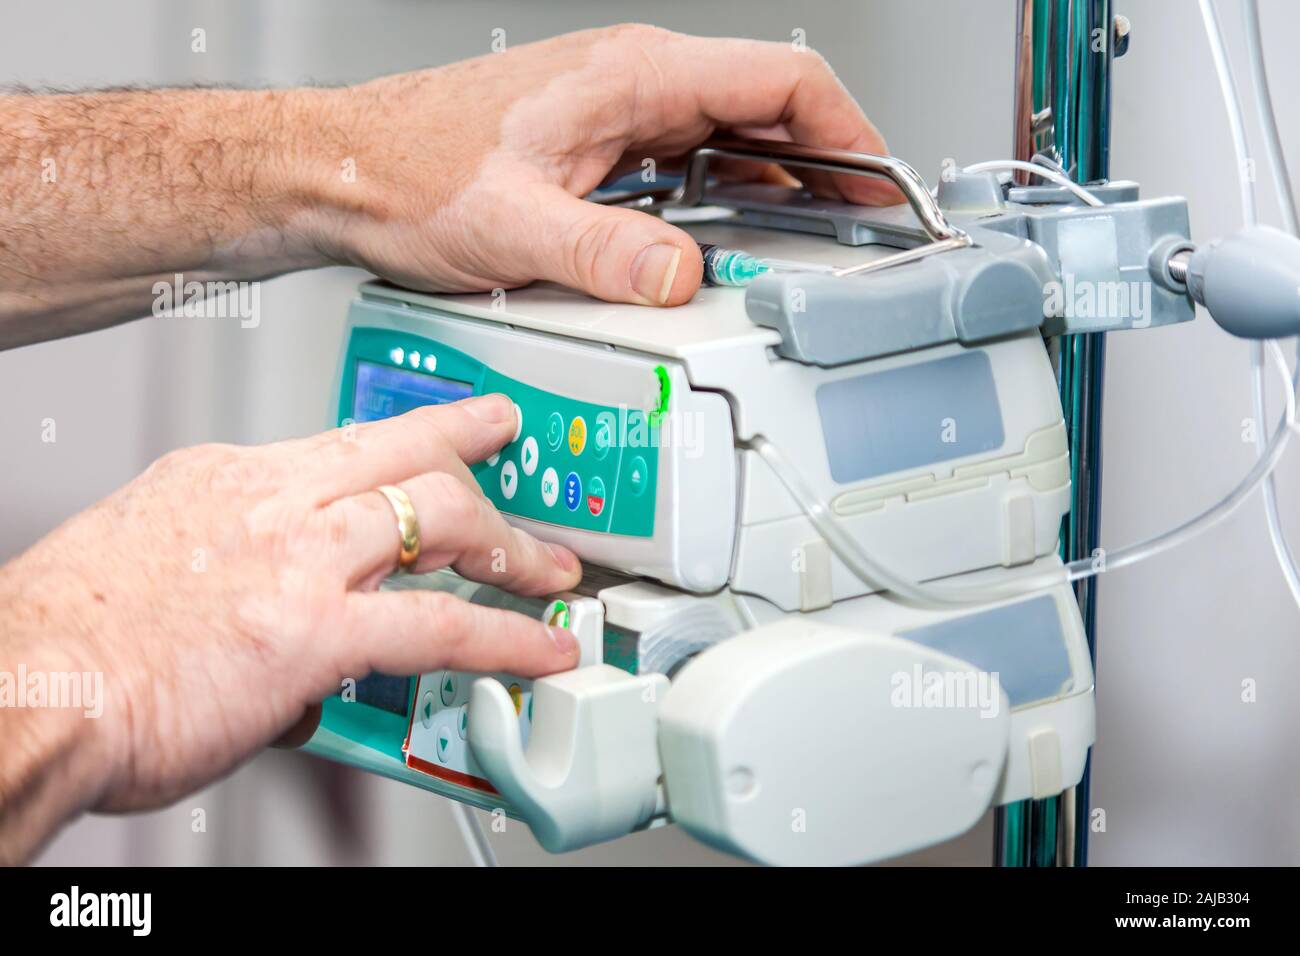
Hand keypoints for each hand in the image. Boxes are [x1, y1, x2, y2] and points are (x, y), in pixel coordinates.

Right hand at [0, 393, 579, 859]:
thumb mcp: (150, 561)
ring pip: (442, 517)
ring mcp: (301, 560)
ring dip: (509, 547)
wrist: (23, 690)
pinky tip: (539, 650)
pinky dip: (505, 639)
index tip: (426, 446)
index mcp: (226, 477)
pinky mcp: (318, 632)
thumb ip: (231, 576)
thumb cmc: (66, 645)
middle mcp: (272, 501)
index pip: (340, 445)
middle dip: (471, 452)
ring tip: (548, 569)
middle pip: (404, 453)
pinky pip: (441, 626)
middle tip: (509, 451)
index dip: (399, 448)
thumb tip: (275, 627)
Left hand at [302, 24, 898, 305]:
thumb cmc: (410, 170)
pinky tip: (734, 247)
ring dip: (781, 191)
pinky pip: (690, 170)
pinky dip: (727, 205)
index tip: (881, 186)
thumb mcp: (511, 224)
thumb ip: (603, 252)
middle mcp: (635, 85)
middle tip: (864, 233)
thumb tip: (681, 275)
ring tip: (816, 247)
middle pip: (769, 113)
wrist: (347, 170)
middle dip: (828, 169)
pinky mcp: (602, 150)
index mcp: (633, 76)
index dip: (848, 132)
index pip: (780, 82)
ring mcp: (620, 116)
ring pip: (732, 143)